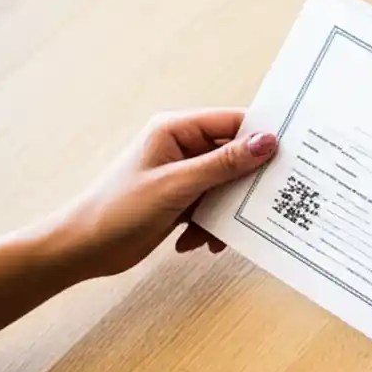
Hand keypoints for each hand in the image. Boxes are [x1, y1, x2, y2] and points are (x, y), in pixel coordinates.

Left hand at [41, 109, 276, 279]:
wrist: (82, 249)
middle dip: (245, 184)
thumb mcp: (177, 185)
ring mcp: (181, 175)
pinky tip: (196, 241)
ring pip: (226, 186)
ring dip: (226, 211)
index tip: (289, 156)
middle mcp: (180, 147)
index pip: (232, 122)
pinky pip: (213, 206)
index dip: (260, 137)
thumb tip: (267, 142)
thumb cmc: (118, 210)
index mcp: (175, 129)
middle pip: (233, 156)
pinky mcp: (180, 199)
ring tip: (216, 234)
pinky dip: (211, 225)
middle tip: (265, 204)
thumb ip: (224, 163)